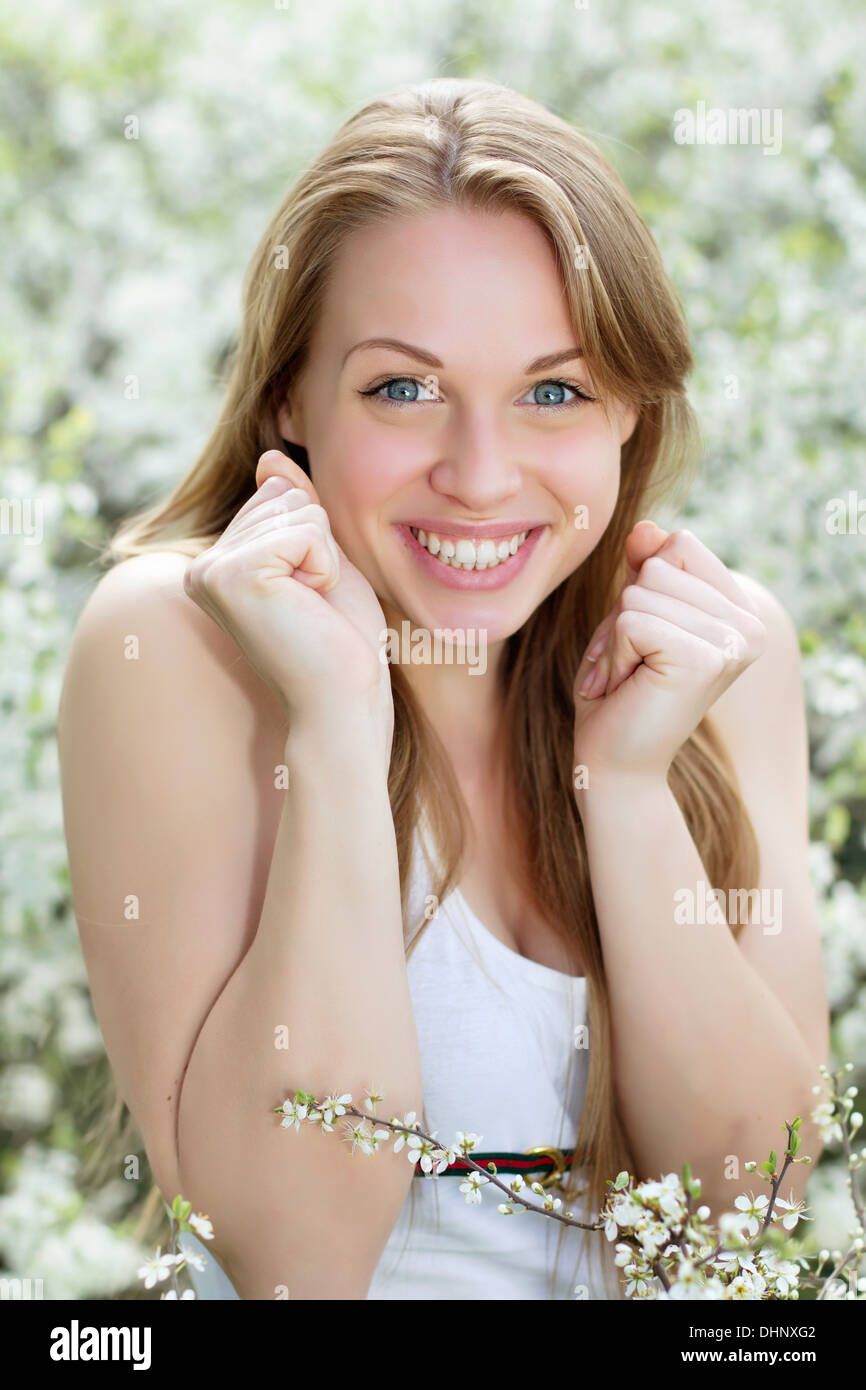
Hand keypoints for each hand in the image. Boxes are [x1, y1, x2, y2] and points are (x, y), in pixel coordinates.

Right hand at [183, 450, 392, 739]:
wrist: (344, 696)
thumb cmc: (339, 638)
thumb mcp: (320, 559)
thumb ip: (293, 510)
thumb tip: (269, 458)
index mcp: (216, 562)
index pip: (278, 496)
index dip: (315, 539)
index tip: (308, 594)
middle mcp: (202, 565)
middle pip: (287, 497)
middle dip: (320, 545)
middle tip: (312, 603)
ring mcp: (212, 569)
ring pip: (298, 509)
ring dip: (324, 558)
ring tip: (310, 607)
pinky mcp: (235, 574)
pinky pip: (306, 531)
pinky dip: (325, 566)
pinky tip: (309, 606)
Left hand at [571, 521, 765, 782]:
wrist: (613, 764)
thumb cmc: (619, 690)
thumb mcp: (631, 615)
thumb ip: (645, 568)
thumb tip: (647, 527)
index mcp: (741, 612)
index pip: (680, 545)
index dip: (642, 587)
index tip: (641, 641)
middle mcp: (749, 626)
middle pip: (660, 564)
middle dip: (625, 614)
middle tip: (631, 666)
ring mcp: (732, 642)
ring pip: (641, 590)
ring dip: (617, 636)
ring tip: (629, 678)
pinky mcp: (704, 658)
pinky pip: (632, 618)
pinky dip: (614, 652)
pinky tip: (627, 686)